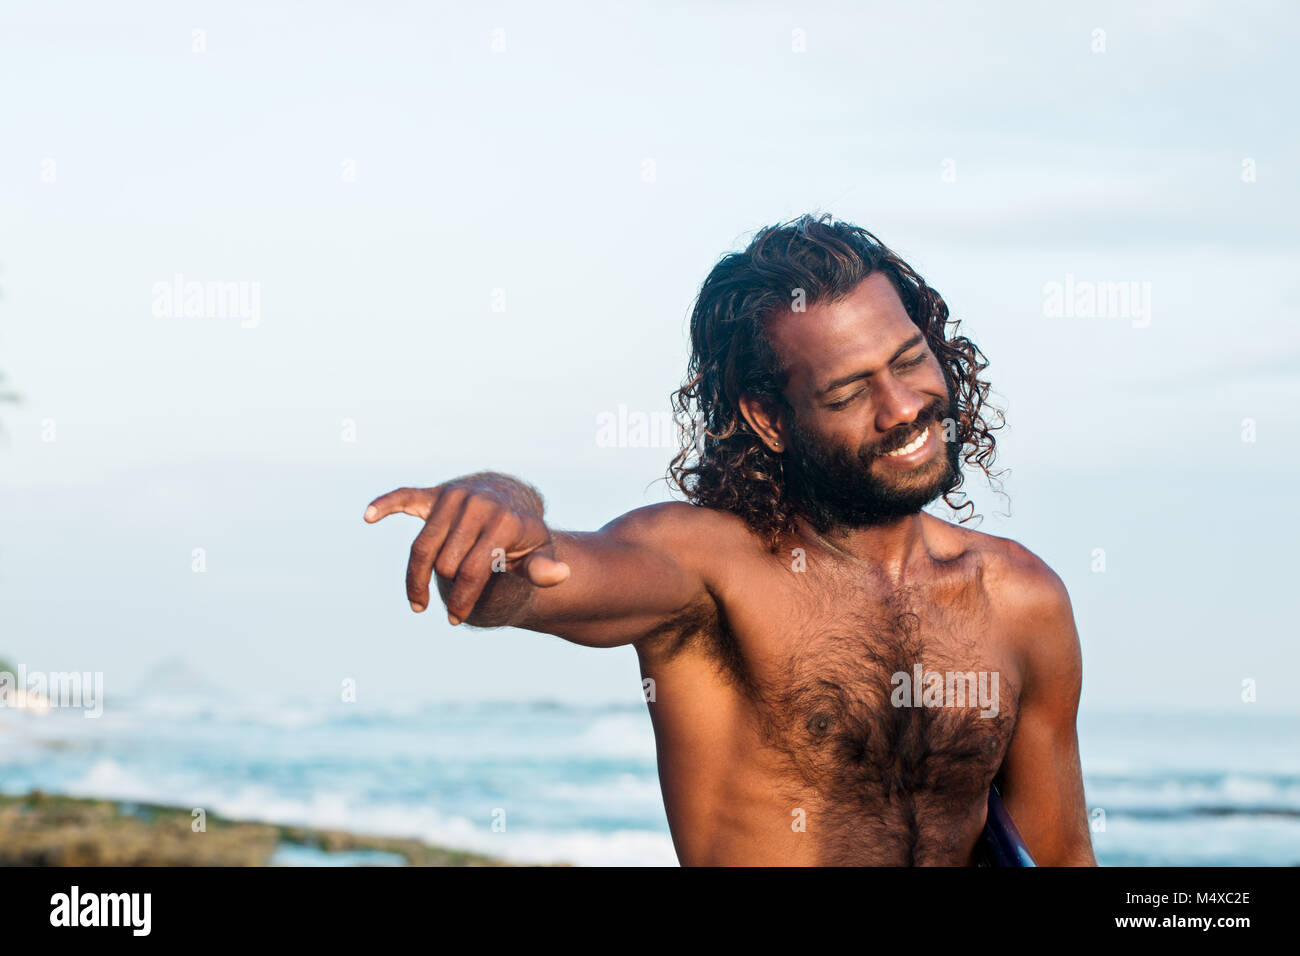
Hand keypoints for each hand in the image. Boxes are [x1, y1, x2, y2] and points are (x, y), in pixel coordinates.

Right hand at [364, 481, 570, 623]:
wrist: (510, 497)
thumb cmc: (523, 534)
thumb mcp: (539, 550)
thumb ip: (543, 566)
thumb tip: (558, 574)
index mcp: (506, 521)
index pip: (473, 570)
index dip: (463, 600)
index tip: (457, 618)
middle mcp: (478, 504)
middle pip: (445, 562)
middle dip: (446, 588)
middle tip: (452, 605)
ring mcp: (454, 496)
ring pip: (422, 545)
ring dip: (415, 578)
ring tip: (417, 602)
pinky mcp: (434, 492)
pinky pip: (404, 496)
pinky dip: (385, 505)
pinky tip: (368, 516)